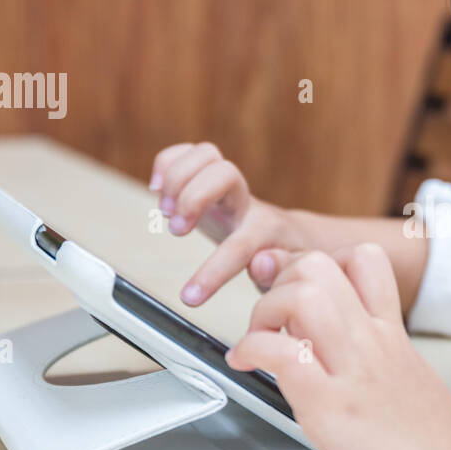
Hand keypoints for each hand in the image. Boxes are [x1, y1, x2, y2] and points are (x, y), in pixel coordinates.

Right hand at [149, 142, 312, 305]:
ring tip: (165, 210)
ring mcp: (226, 186)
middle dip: (192, 199)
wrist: (291, 237)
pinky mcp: (208, 179)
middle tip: (176, 229)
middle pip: (225, 173)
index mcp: (267, 230)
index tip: (189, 297)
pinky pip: (188, 152)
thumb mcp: (290, 274)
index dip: (212, 271)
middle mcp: (246, 201)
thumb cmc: (287, 259)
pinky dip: (167, 164)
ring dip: (176, 178)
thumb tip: (259, 263)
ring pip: (207, 154)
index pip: (240, 244)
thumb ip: (278, 270)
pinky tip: (159, 188)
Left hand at [225, 243, 450, 449]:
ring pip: (302, 295)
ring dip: (264, 309)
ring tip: (259, 338)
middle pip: (320, 265)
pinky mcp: (332, 408)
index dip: (318, 265)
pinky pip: (283, 352)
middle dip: (280, 282)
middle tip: (271, 319)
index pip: (361, 259)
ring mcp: (353, 371)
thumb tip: (340, 348)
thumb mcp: (410, 376)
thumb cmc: (433, 446)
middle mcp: (372, 342)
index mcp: (391, 334)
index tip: (298, 295)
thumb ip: (378, 353)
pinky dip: (251, 349)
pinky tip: (246, 364)